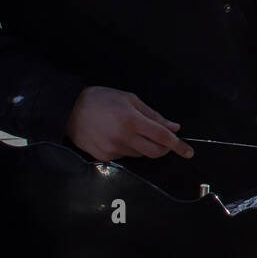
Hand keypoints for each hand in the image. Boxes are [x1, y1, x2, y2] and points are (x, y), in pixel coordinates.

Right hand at [64, 87, 194, 161]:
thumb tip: (174, 128)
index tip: (189, 152)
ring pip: (141, 154)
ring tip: (132, 131)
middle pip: (155, 151)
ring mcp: (113, 150)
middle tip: (164, 140)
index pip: (162, 137)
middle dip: (165, 148)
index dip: (178, 145)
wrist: (68, 110)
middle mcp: (124, 138)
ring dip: (145, 146)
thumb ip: (153, 115)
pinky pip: (126, 156)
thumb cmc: (101, 99)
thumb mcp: (130, 99)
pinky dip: (130, 149)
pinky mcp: (104, 157)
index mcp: (132, 121)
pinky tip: (118, 136)